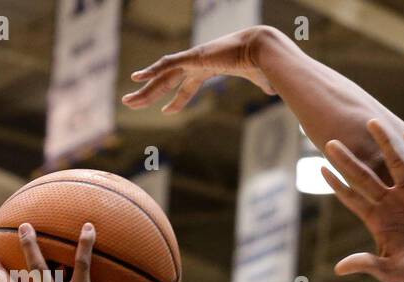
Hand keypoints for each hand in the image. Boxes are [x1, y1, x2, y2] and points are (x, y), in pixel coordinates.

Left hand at [122, 27, 274, 112]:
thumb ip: (263, 83)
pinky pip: (168, 65)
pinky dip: (152, 71)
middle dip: (149, 93)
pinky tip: (137, 78)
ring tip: (128, 101)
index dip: (176, 100)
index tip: (166, 112)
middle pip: (167, 81)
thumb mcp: (260, 78)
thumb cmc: (264, 63)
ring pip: (162, 76)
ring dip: (145, 88)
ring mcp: (193, 59)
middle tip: (131, 103)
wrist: (264, 48)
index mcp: (209, 68)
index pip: (187, 86)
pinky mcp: (194, 57)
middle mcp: (197, 63)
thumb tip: (274, 91)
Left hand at [322, 120, 403, 281]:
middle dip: (348, 160)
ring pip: (393, 164)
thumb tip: (338, 269)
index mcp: (376, 218)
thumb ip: (365, 263)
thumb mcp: (387, 270)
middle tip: (330, 143)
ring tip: (372, 122)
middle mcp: (389, 202)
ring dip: (383, 144)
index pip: (351, 197)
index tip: (321, 169)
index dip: (337, 184)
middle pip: (364, 176)